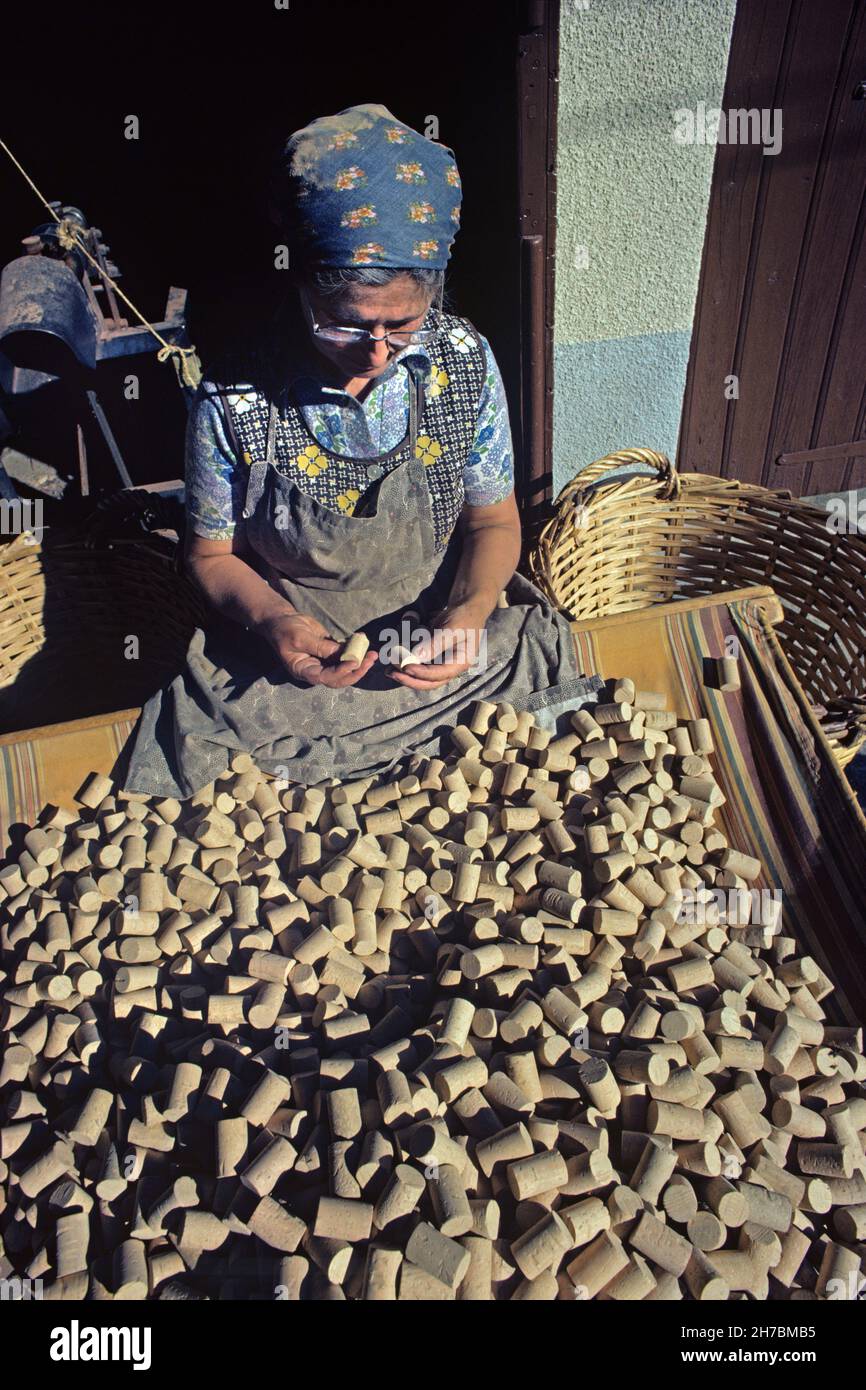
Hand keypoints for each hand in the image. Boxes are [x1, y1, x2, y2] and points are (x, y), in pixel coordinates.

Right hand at [261, 612, 376, 686]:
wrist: (281, 620)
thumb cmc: (285, 630)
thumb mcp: (301, 637)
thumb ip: (321, 647)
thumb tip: (344, 654)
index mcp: (305, 671)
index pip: (326, 677)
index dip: (342, 672)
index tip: (355, 662)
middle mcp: (316, 670)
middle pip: (339, 678)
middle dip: (357, 671)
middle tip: (370, 660)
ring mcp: (324, 661)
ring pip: (345, 668)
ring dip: (360, 662)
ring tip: (372, 654)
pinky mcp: (329, 651)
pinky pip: (344, 654)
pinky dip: (355, 649)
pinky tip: (363, 641)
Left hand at [389, 602, 487, 690]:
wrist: (468, 603)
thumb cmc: (464, 615)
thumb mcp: (451, 629)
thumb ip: (435, 644)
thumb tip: (417, 657)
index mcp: (459, 663)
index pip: (438, 675)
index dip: (421, 674)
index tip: (405, 667)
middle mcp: (450, 665)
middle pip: (429, 680)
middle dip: (409, 678)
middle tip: (391, 673)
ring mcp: (441, 659)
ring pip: (422, 672)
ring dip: (405, 671)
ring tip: (388, 666)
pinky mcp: (433, 652)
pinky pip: (419, 660)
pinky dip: (408, 658)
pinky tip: (396, 651)